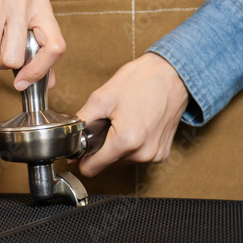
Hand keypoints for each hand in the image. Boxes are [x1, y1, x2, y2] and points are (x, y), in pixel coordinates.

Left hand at [76, 53, 189, 176]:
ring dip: (118, 145)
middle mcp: (143, 153)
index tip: (82, 146)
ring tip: (124, 121)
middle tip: (109, 122)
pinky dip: (133, 144)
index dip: (82, 157)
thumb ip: (82, 123)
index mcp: (126, 141)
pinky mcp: (162, 152)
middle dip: (103, 146)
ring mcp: (155, 155)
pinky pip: (138, 156)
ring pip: (122, 160)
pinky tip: (136, 125)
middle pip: (107, 163)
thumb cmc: (141, 80)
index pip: (92, 168)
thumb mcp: (101, 98)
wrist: (172, 73)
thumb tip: (70, 142)